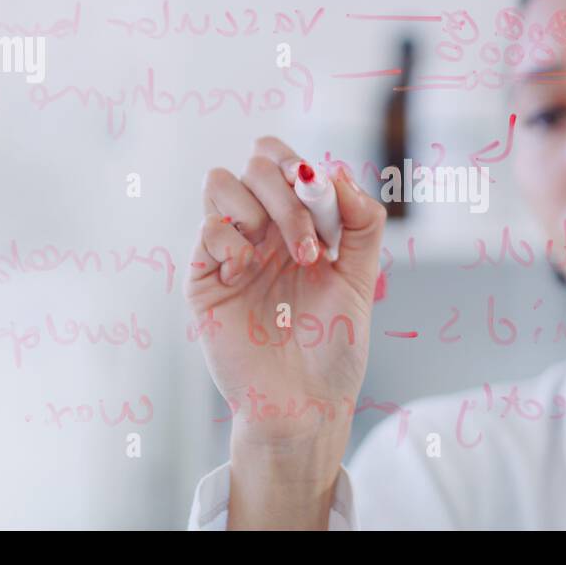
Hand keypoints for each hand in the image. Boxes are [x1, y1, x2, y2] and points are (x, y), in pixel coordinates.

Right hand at [185, 137, 385, 452]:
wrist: (304, 403)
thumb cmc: (333, 347)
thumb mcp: (361, 279)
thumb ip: (362, 223)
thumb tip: (336, 170)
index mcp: (296, 224)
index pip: (282, 161)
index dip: (298, 164)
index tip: (322, 196)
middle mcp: (261, 231)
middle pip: (255, 164)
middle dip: (288, 196)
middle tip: (312, 249)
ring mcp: (230, 251)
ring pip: (220, 182)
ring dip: (258, 209)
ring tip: (282, 258)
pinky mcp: (203, 278)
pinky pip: (207, 229)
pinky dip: (232, 242)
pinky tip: (248, 275)